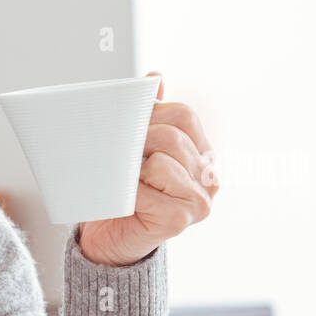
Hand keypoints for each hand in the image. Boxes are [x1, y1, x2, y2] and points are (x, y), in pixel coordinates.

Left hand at [77, 71, 219, 265]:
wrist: (107, 238)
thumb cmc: (122, 192)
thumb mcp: (135, 148)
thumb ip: (148, 115)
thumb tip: (156, 78)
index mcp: (202, 152)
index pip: (183, 115)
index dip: (150, 115)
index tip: (129, 129)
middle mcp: (208, 176)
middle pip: (171, 135)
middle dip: (137, 141)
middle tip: (120, 157)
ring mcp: (199, 200)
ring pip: (161, 159)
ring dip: (132, 169)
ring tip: (125, 181)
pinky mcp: (180, 219)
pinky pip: (147, 189)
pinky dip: (128, 191)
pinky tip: (126, 202)